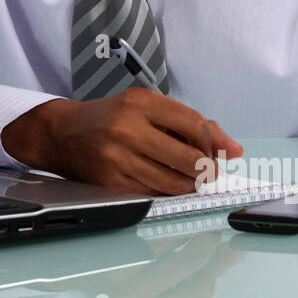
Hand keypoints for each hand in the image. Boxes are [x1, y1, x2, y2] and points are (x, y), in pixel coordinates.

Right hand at [1, 88, 242, 194]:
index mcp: (140, 103)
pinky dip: (167, 192)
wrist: (62, 133)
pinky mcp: (111, 183)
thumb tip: (235, 149)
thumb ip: (192, 124)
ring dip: (190, 185)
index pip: (195, 124)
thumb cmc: (110, 118)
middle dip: (207, 170)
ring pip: (174, 182)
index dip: (211, 142)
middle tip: (207, 171)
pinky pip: (154, 194)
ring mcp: (118, 158)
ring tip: (189, 178)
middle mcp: (128, 128)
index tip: (210, 149)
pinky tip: (165, 183)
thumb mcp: (147, 107)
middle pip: (189, 159)